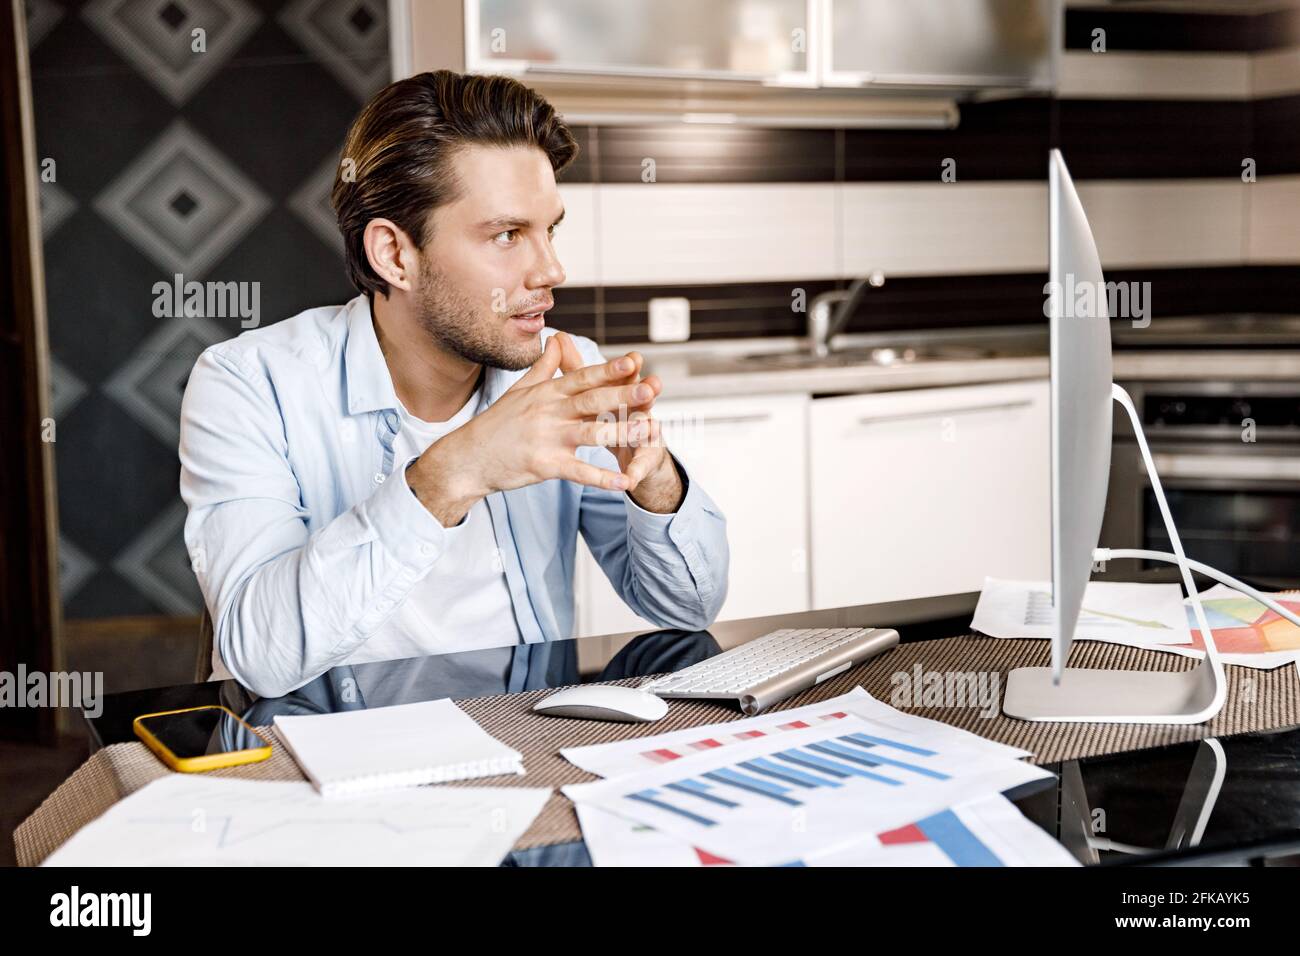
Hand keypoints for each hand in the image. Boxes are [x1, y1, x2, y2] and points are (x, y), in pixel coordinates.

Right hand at [406, 333, 652, 524]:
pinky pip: (578, 472)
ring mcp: (547, 439)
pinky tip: (624, 483)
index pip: (582, 377)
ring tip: (650, 432)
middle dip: (624, 395)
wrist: (468, 457)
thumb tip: (556, 337)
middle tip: (653, 389)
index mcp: (546, 393)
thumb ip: (542, 365)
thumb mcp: (519, 390)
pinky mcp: (544, 465)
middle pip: (592, 401)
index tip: (635, 360)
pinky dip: (601, 478)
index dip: (609, 369)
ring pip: (590, 434)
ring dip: (622, 433)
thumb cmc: (497, 424)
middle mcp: (548, 412)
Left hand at [554, 335, 682, 513]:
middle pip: (641, 401)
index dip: (628, 370)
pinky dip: (634, 473)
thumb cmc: (610, 420)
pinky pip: (637, 469)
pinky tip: (631, 479)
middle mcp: (637, 413)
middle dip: (645, 393)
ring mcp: (643, 439)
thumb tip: (557, 337)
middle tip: (652, 384)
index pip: (625, 379)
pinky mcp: (642, 464)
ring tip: (649, 427)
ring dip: (646, 429)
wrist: (635, 459)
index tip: (634, 358)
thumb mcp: (591, 395)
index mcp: (621, 396)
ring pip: (644, 433)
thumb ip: (575, 368)